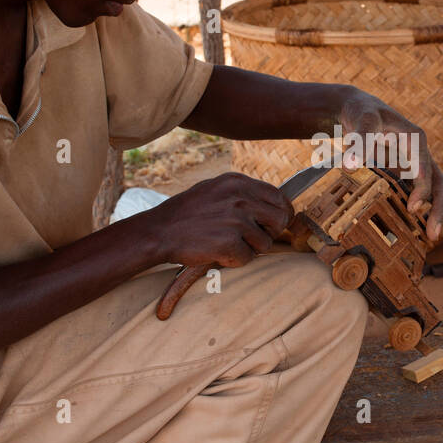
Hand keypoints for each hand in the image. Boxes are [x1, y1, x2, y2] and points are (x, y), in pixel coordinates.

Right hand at [142, 172, 293, 267]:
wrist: (159, 231)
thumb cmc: (186, 213)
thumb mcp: (215, 189)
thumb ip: (242, 193)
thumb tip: (272, 202)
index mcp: (238, 182)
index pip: (279, 197)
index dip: (282, 213)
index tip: (277, 225)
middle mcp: (240, 197)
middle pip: (280, 220)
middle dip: (270, 234)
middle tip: (252, 240)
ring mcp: (236, 220)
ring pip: (265, 243)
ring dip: (249, 249)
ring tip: (226, 244)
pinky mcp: (230, 242)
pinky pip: (247, 258)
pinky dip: (234, 261)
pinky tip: (217, 252)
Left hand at [338, 89, 442, 242]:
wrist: (357, 109)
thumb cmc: (363, 112)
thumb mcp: (363, 120)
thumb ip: (359, 141)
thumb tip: (350, 166)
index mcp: (416, 140)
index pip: (425, 170)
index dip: (422, 191)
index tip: (413, 208)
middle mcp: (419, 153)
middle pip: (438, 184)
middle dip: (438, 209)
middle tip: (433, 235)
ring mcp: (413, 164)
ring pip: (431, 191)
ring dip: (432, 213)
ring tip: (430, 238)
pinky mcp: (403, 172)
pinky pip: (414, 192)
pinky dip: (415, 209)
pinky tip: (410, 229)